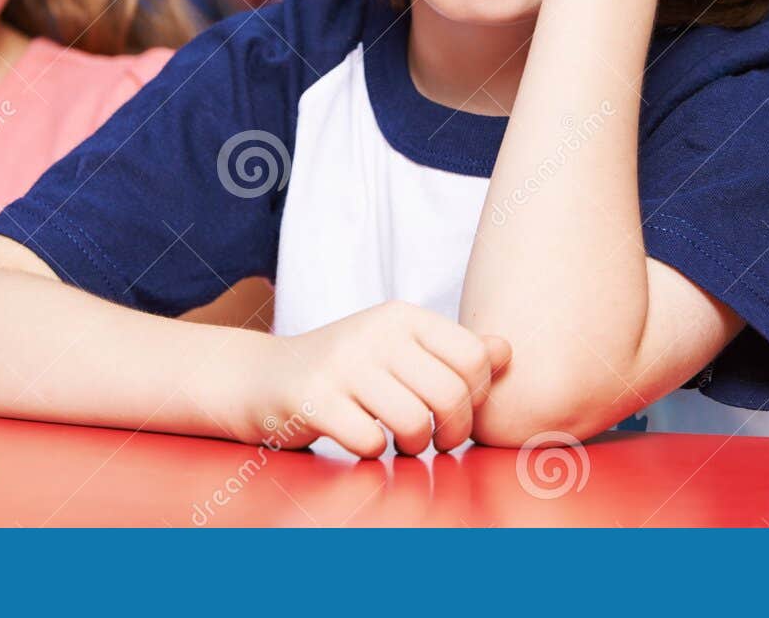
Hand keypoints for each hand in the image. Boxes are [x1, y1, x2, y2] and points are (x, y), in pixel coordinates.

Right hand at [244, 300, 511, 457]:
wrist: (262, 378)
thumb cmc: (345, 370)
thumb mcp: (398, 349)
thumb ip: (452, 352)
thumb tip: (507, 350)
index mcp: (403, 316)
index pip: (474, 356)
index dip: (477, 396)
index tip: (457, 412)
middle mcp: (375, 331)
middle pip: (450, 394)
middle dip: (452, 432)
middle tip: (437, 440)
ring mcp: (342, 363)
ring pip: (414, 422)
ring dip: (415, 446)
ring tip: (402, 442)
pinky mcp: (313, 397)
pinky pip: (370, 440)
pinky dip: (374, 451)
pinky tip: (364, 441)